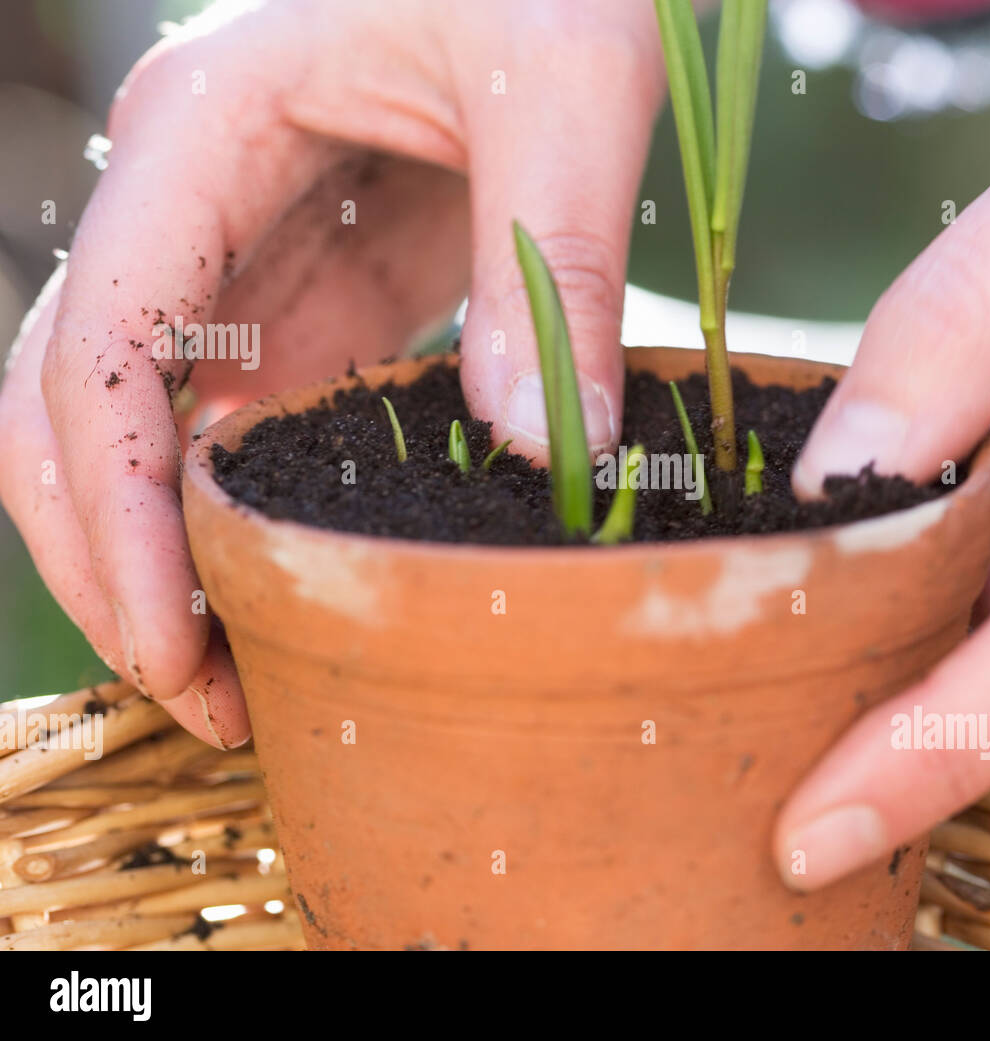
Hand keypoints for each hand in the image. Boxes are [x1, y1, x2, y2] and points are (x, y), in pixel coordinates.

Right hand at [0, 0, 662, 745]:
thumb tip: (544, 446)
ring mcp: (248, 244)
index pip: (100, 352)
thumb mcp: (569, 82)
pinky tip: (302, 580)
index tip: (171, 642)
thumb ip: (549, 256)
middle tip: (204, 695)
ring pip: (150, 424)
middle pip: (77, 407)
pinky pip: (249, 413)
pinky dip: (252, 508)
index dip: (114, 514)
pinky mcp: (317, 283)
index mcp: (204, 128)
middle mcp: (193, 195)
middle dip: (113, 558)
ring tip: (244, 674)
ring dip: (174, 551)